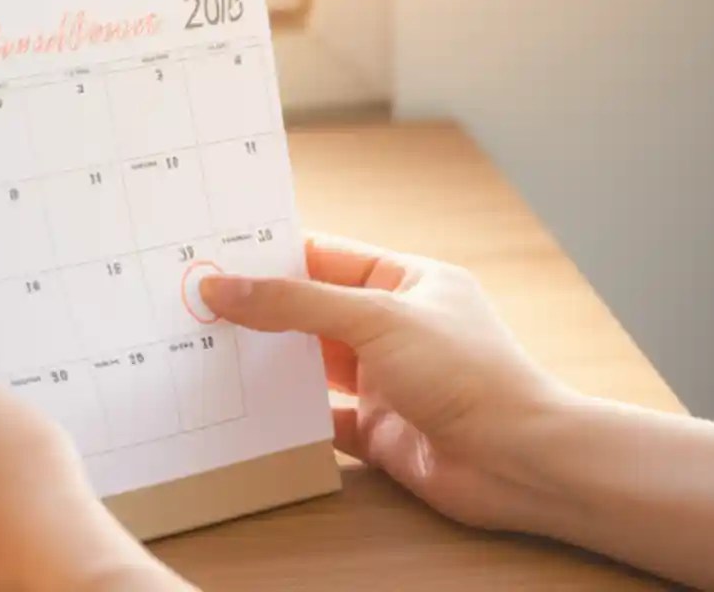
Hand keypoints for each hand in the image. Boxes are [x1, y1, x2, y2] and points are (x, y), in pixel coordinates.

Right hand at [200, 234, 575, 530]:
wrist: (517, 461)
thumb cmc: (469, 373)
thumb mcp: (376, 319)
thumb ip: (296, 304)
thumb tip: (225, 285)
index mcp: (405, 281)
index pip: (325, 257)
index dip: (273, 255)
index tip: (217, 253)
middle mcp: (393, 327)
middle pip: (311, 311)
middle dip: (261, 309)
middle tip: (197, 302)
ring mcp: (384, 379)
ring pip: (311, 364)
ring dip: (269, 361)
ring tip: (208, 349)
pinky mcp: (377, 429)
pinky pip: (319, 417)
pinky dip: (287, 416)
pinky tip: (246, 410)